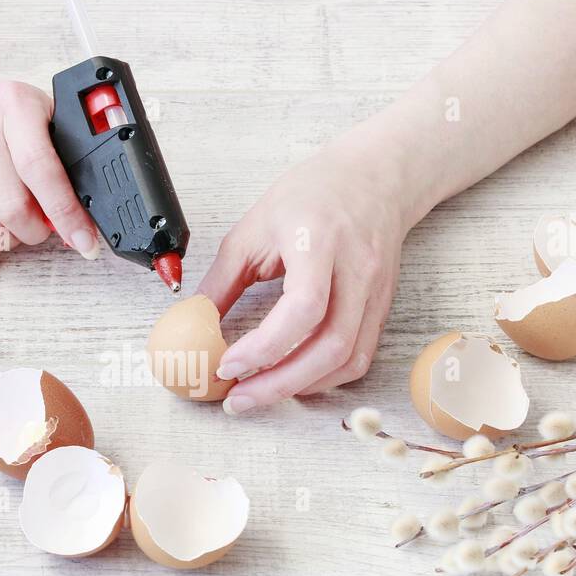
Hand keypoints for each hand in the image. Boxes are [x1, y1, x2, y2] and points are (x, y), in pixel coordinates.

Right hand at [0, 71, 99, 274]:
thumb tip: (79, 214)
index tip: (85, 242)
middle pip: (14, 208)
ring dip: (6, 241)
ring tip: (5, 225)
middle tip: (36, 224)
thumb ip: (55, 154)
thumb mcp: (25, 115)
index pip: (42, 168)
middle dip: (35, 230)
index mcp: (11, 104)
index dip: (67, 213)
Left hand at [197, 134, 408, 414]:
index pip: (303, 308)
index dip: (265, 346)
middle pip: (331, 346)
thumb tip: (194, 321)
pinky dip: (324, 378)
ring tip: (259, 393)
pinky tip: (293, 380)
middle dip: (280, 383)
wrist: (375, 177)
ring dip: (302, 386)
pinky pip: (358, 356)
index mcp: (320, 241)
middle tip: (239, 397)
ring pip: (349, 359)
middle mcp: (356, 270)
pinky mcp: (381, 307)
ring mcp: (375, 292)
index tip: (228, 364)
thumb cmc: (314, 193)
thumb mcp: (254, 226)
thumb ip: (223, 278)